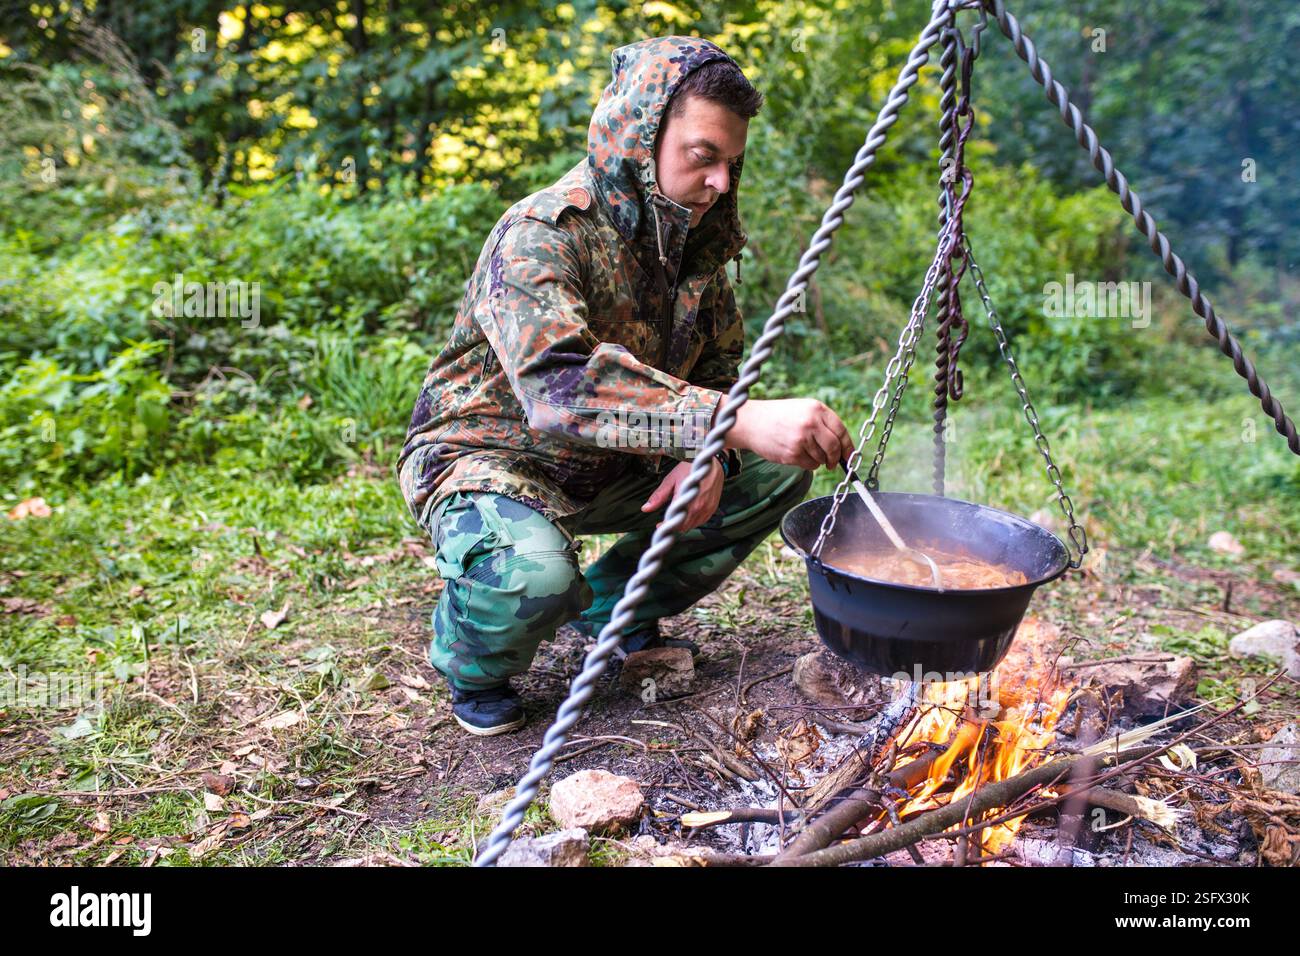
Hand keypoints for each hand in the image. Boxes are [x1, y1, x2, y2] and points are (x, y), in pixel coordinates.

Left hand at [641, 458, 724, 531]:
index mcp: (686, 499)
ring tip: (678, 517)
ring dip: (684, 524)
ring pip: (692, 525)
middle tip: (667, 521)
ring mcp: (707, 508)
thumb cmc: (690, 468)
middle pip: (683, 526)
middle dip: (674, 525)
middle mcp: (698, 506)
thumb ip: (658, 496)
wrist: (709, 463)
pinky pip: (702, 521)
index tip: (660, 526)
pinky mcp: (712, 508)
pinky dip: (694, 520)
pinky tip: (689, 514)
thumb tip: (646, 508)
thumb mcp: (671, 480)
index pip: (674, 520)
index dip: (665, 525)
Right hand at [722, 398, 853, 471]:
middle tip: (833, 463)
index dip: (848, 446)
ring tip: (804, 451)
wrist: (751, 422)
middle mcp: (811, 423)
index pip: (841, 430)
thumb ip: (823, 423)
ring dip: (819, 460)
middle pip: (834, 447)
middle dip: (836, 458)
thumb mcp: (803, 409)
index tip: (850, 455)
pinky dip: (808, 463)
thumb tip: (843, 447)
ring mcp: (801, 439)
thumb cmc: (779, 416)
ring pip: (822, 458)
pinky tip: (796, 454)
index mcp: (816, 408)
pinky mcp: (792, 453)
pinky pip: (810, 465)